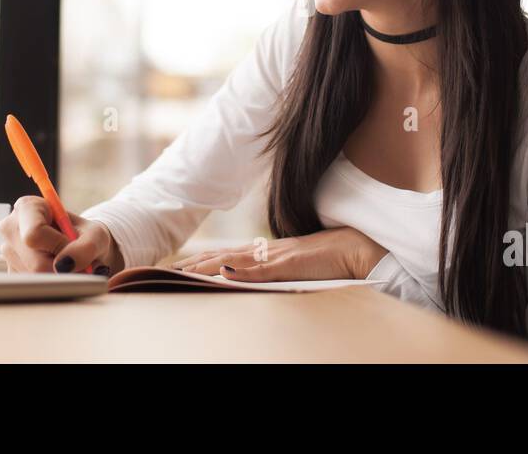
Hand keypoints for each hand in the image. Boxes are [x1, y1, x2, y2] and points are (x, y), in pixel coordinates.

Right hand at [0, 196, 121, 275]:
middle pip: (35, 263)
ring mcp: (7, 251)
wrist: (81, 248)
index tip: (70, 244)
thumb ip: (86, 247)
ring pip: (34, 278)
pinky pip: (32, 287)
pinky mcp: (10, 272)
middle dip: (62, 268)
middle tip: (75, 260)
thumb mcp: (96, 236)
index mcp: (27, 208)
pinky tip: (55, 271)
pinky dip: (50, 284)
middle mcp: (10, 227)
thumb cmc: (85, 236)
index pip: (34, 233)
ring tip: (66, 263)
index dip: (58, 245)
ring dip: (57, 277)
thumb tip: (64, 265)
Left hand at [171, 227, 387, 281]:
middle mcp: (268, 251)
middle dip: (197, 264)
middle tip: (170, 271)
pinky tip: (224, 273)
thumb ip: (280, 271)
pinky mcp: (289, 264)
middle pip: (224, 256)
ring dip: (208, 266)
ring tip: (185, 272)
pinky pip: (261, 269)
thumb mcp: (300, 267)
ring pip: (235, 260)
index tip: (184, 267)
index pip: (230, 256)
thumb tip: (256, 278)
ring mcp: (277, 256)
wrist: (357, 248)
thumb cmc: (333, 258)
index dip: (206, 261)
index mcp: (270, 253)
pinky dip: (241, 271)